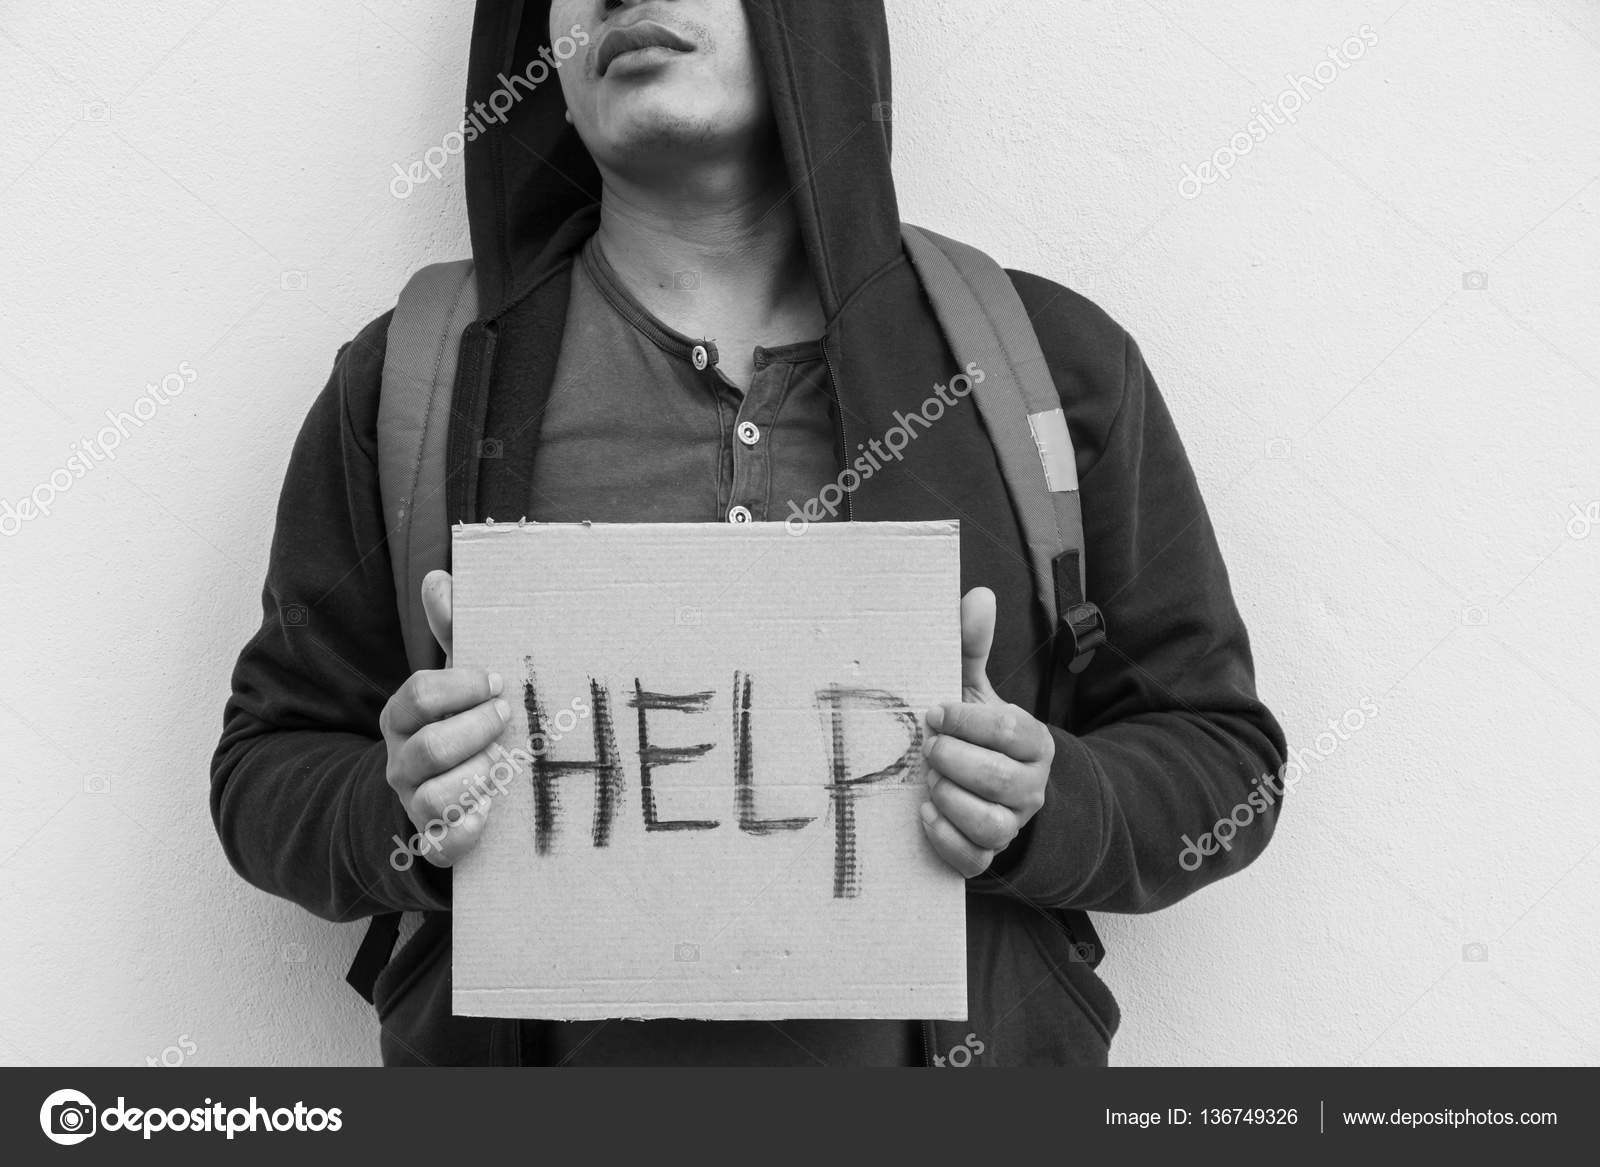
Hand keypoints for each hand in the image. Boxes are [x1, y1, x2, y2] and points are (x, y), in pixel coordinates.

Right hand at [379, 570, 510, 866]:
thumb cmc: (460, 727)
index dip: (460, 687)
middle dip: (474, 731)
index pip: (417, 696)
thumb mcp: (457, 681)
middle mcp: (401, 762)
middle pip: (427, 747)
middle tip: (505, 719)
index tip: (498, 680)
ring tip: (503, 767)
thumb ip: (451, 632)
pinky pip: (442, 844)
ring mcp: (414, 805)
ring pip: (434, 796)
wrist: (444, 801)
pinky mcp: (435, 842)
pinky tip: (490, 814)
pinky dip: (468, 830)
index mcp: (403, 718)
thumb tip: (438, 576)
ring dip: (477, 778)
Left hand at [919, 587, 1053, 876]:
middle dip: (955, 761)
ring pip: (992, 825)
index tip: (933, 711)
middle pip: (1001, 781)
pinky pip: (973, 859)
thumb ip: (971, 647)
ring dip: (951, 800)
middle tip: (928, 748)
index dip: (966, 721)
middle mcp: (1031, 786)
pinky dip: (944, 837)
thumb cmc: (973, 733)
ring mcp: (1012, 824)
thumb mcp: (973, 690)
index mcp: (1033, 741)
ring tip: (929, 781)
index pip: (1010, 731)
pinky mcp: (987, 856)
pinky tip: (924, 814)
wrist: (980, 789)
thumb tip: (978, 594)